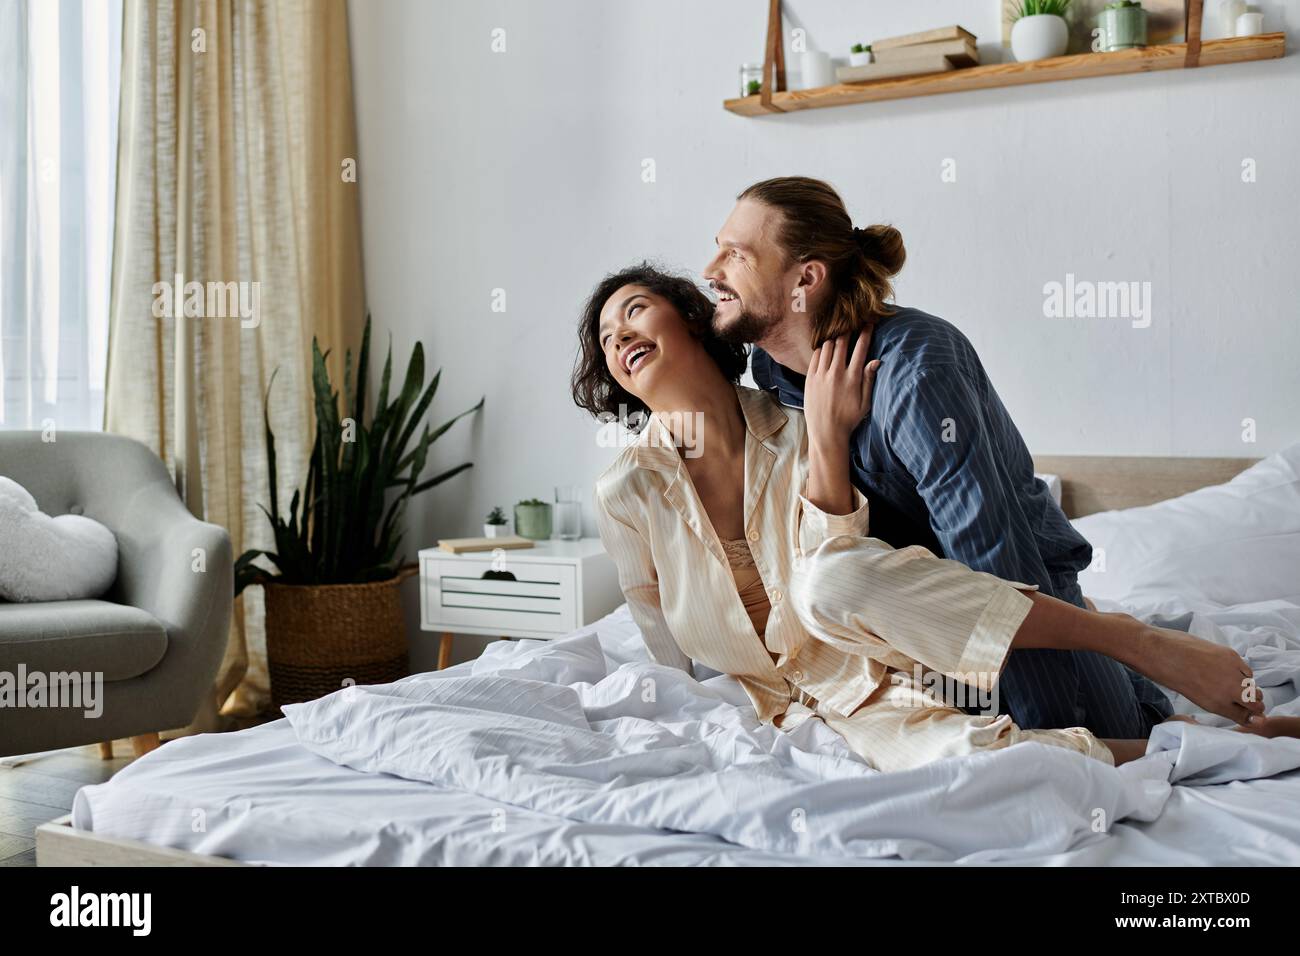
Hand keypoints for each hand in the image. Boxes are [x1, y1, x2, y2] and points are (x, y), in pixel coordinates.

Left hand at [803, 330, 878, 452]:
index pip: (861, 348)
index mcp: (852, 379)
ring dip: (834, 338)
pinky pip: (816, 356)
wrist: (826, 432)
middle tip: (852, 324)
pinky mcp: (810, 378)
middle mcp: (836, 374)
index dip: (866, 333)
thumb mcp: (865, 403)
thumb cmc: (848, 419)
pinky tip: (826, 348)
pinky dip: (822, 348)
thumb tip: (876, 360)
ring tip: (839, 335)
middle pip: (842, 342)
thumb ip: (869, 380)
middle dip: (849, 330)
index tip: (869, 323)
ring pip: (827, 346)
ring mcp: (821, 375)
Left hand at [1136, 627, 1264, 725]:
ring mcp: (1231, 671)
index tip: (1249, 713)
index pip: (1250, 717)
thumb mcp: (1198, 699)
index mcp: (1217, 704)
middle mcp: (1228, 690)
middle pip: (1256, 702)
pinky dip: (1240, 671)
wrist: (1158, 651)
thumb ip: (1224, 706)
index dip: (1251, 715)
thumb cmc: (1171, 676)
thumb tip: (1250, 715)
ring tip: (1226, 681)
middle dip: (1253, 702)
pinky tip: (1224, 669)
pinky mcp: (1230, 655)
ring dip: (1246, 686)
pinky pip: (1246, 669)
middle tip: (1240, 697)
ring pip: (1253, 684)